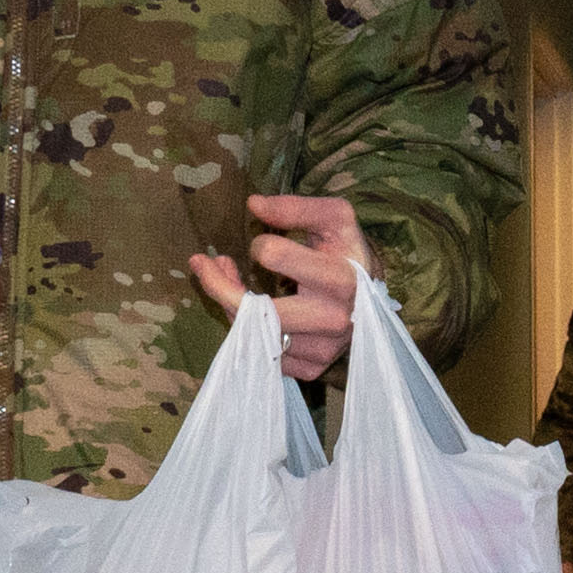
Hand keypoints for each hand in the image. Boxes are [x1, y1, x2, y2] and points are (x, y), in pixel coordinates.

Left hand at [191, 194, 376, 379]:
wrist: (370, 299)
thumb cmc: (348, 252)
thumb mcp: (334, 218)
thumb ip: (295, 207)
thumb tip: (253, 204)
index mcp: (342, 278)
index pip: (275, 256)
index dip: (261, 246)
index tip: (261, 244)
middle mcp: (334, 319)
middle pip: (258, 311)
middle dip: (219, 285)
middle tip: (202, 264)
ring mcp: (322, 349)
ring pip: (253, 333)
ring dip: (228, 304)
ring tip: (224, 280)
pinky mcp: (310, 368)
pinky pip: (261, 353)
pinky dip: (245, 329)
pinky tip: (248, 311)